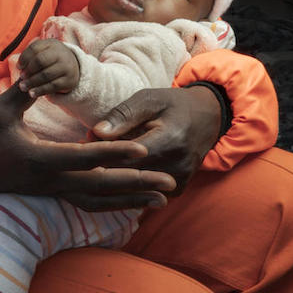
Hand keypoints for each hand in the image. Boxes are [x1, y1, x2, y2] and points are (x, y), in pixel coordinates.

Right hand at [0, 84, 175, 210]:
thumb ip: (22, 93)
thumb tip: (41, 75)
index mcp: (41, 158)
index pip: (84, 157)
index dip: (114, 152)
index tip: (143, 148)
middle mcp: (52, 180)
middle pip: (102, 185)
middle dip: (137, 183)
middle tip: (169, 182)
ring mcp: (54, 190)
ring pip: (99, 201)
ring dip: (132, 200)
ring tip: (162, 200)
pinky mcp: (54, 193)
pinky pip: (89, 204)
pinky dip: (114, 205)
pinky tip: (134, 205)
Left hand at [17, 39, 79, 96]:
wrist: (72, 67)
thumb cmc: (50, 59)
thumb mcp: (42, 52)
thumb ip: (30, 56)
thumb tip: (20, 67)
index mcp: (52, 44)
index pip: (34, 48)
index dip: (24, 58)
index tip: (18, 67)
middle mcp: (61, 53)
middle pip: (40, 61)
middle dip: (28, 70)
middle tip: (21, 77)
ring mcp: (67, 67)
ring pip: (46, 75)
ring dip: (32, 82)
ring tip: (22, 87)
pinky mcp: (69, 81)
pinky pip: (52, 86)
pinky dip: (40, 90)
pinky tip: (32, 93)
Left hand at [91, 85, 220, 194]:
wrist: (208, 118)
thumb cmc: (173, 105)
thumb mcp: (149, 99)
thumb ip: (123, 115)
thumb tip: (97, 133)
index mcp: (170, 140)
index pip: (126, 157)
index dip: (101, 151)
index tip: (84, 141)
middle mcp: (178, 166)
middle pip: (128, 175)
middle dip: (103, 164)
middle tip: (86, 151)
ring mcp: (179, 181)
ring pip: (135, 187)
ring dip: (115, 175)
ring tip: (100, 158)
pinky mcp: (177, 189)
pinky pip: (145, 193)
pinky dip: (130, 184)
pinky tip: (119, 170)